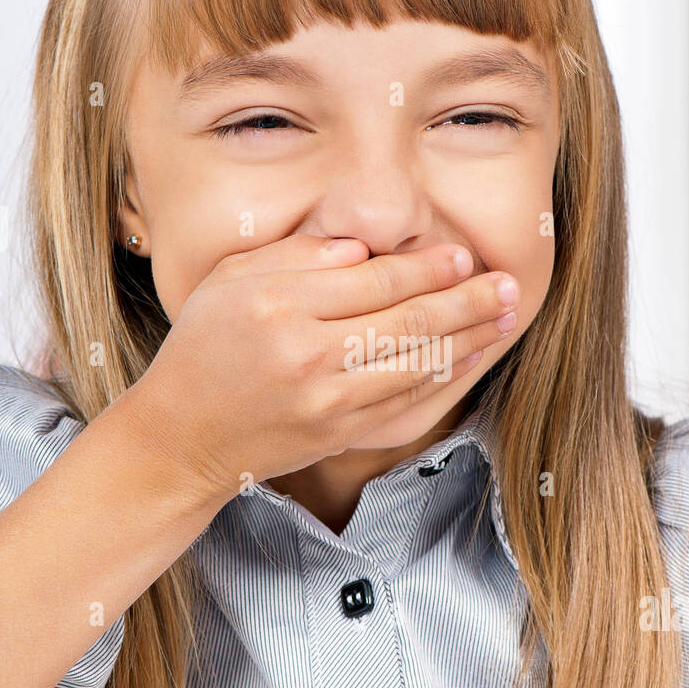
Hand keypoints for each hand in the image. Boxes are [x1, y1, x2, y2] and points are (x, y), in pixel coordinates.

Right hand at [130, 235, 518, 506]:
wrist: (180, 437)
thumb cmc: (202, 349)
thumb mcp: (229, 281)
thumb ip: (294, 257)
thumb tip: (362, 250)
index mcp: (279, 306)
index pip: (374, 281)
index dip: (427, 268)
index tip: (461, 256)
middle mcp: (307, 355)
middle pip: (408, 321)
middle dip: (467, 301)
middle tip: (508, 283)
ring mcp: (328, 402)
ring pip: (417, 363)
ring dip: (470, 338)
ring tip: (505, 315)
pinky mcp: (339, 434)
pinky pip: (406, 401)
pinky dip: (444, 377)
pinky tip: (471, 357)